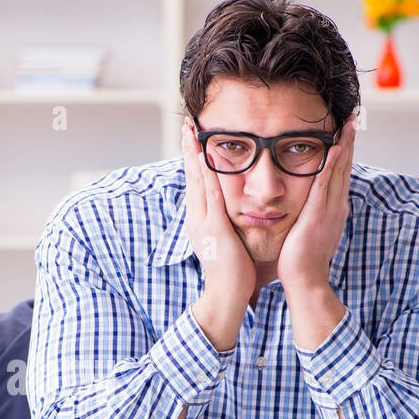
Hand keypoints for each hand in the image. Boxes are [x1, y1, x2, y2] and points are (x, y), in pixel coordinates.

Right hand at [181, 116, 253, 308]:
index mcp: (199, 220)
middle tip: (187, 124)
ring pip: (198, 181)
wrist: (226, 294)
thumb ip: (224, 224)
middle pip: (191, 176)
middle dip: (189, 149)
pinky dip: (208, 175)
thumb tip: (227, 214)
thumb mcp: (224, 241)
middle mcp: (196, 218)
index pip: (195, 183)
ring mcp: (203, 222)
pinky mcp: (214, 228)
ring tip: (192, 132)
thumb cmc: (231, 271)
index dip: (193, 159)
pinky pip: (211, 195)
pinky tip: (207, 158)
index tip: (192, 138)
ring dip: (194, 155)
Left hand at [276, 114, 356, 296]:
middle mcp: (337, 206)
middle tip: (353, 118)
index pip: (341, 174)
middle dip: (349, 141)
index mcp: (334, 209)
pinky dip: (330, 165)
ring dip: (344, 146)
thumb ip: (313, 215)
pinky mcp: (317, 215)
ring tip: (347, 124)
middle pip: (345, 167)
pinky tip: (334, 148)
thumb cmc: (302, 261)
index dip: (344, 152)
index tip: (345, 132)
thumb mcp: (311, 232)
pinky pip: (324, 184)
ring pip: (339, 171)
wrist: (306, 281)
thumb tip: (310, 206)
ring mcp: (329, 210)